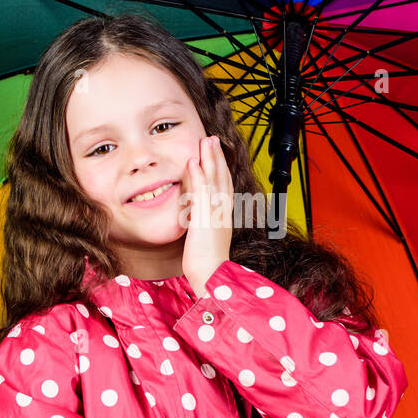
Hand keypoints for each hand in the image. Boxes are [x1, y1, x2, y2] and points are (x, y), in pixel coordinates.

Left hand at [179, 134, 232, 296]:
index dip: (221, 168)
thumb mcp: (206, 240)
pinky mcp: (205, 219)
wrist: (212, 279)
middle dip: (217, 157)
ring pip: (214, 180)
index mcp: (224, 217)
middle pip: (222, 178)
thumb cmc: (207, 266)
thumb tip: (196, 216)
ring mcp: (215, 214)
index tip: (215, 153)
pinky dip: (198, 176)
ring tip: (205, 141)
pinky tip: (193, 162)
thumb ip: (203, 225)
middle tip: (212, 139)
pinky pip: (202, 193)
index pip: (224, 186)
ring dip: (210, 159)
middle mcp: (223, 212)